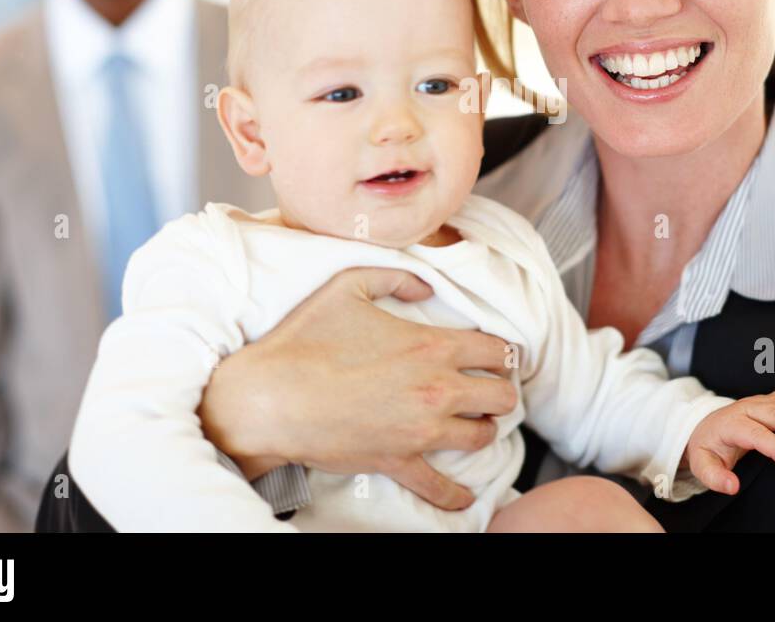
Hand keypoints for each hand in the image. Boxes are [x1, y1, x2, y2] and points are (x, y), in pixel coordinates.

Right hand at [197, 267, 518, 510]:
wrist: (271, 397)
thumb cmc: (305, 340)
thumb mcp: (347, 286)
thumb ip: (394, 277)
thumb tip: (426, 287)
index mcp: (432, 345)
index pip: (497, 351)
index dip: (503, 353)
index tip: (496, 357)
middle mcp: (437, 389)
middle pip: (501, 395)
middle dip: (501, 391)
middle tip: (489, 390)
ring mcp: (421, 430)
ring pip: (482, 436)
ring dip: (484, 429)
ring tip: (476, 424)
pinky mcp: (398, 460)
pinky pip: (439, 486)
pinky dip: (456, 494)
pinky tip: (465, 497)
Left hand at [685, 387, 774, 494]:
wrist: (704, 426)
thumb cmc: (706, 448)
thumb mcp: (702, 465)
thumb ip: (715, 477)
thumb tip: (732, 486)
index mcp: (732, 425)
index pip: (755, 435)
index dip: (774, 448)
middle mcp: (747, 409)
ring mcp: (759, 402)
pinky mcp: (767, 400)